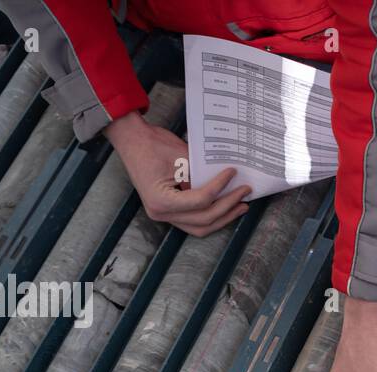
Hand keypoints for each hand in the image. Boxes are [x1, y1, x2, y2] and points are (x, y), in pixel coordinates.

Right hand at [104, 111, 251, 236]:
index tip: (233, 174)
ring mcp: (163, 215)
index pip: (201, 200)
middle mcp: (161, 213)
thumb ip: (202, 173)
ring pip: (200, 227)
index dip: (220, 188)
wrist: (131, 139)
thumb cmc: (151, 143)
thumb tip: (228, 181)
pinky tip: (225, 207)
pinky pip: (193, 221)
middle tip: (244, 194)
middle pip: (204, 219)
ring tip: (241, 206)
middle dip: (228, 207)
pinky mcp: (168, 212)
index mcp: (161, 201)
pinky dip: (211, 216)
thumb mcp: (181, 156)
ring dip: (222, 218)